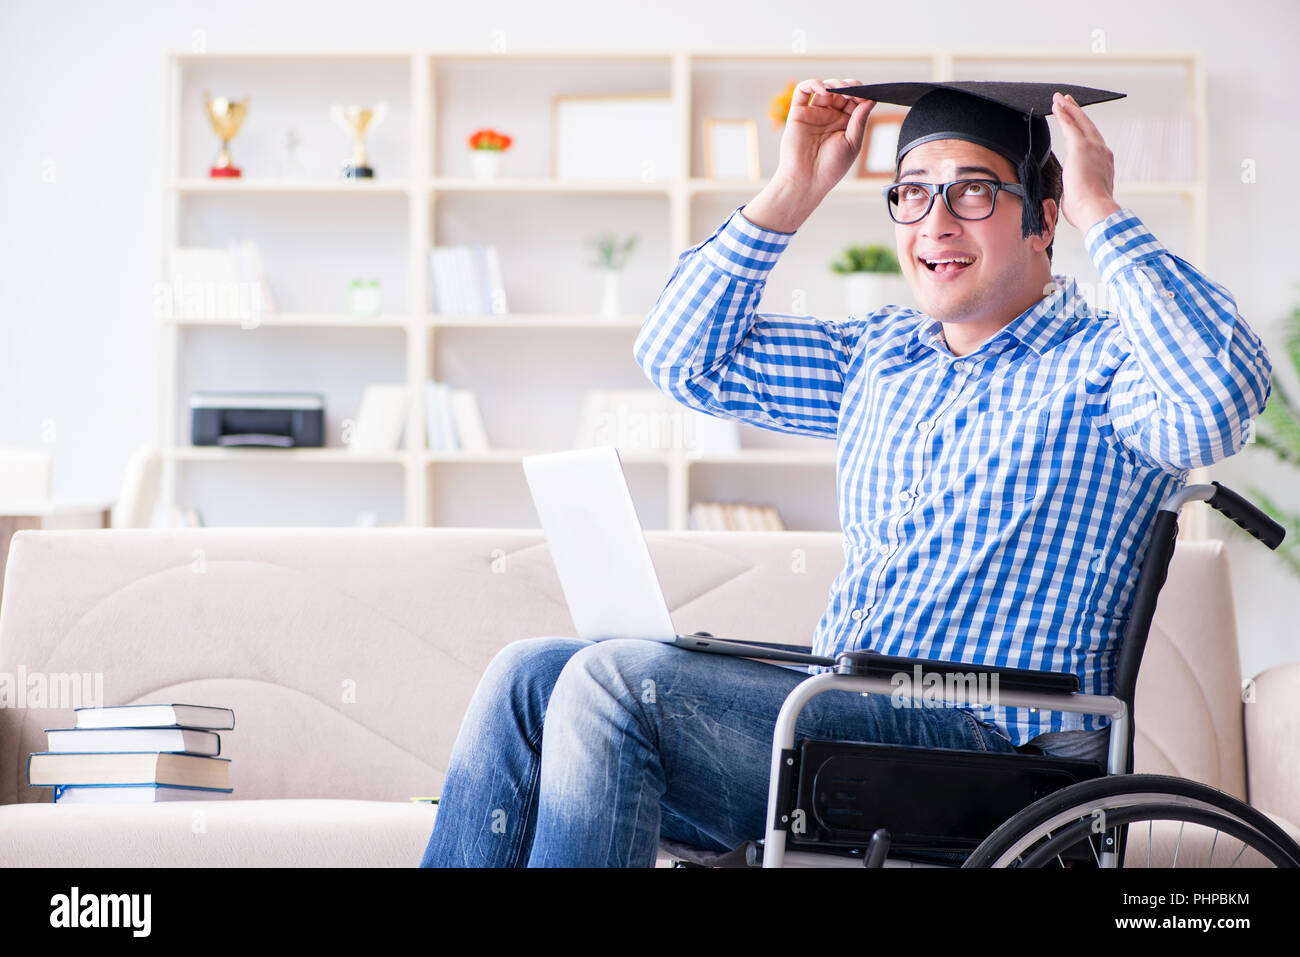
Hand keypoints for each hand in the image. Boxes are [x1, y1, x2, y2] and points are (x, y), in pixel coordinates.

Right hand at [774, 78, 875, 197]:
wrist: (807, 180)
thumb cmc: (831, 167)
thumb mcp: (853, 143)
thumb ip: (860, 120)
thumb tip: (870, 99)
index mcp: (845, 124)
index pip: (855, 100)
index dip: (861, 94)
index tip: (866, 95)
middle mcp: (829, 117)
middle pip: (840, 91)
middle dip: (848, 87)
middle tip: (852, 92)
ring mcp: (814, 113)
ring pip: (824, 88)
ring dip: (833, 83)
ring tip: (838, 89)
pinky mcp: (798, 112)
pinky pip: (803, 91)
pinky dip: (813, 84)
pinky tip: (823, 89)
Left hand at [1051, 91, 1121, 230]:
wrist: (1095, 209)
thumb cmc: (1088, 210)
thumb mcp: (1082, 198)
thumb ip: (1076, 192)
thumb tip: (1071, 197)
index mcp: (1103, 164)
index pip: (1092, 142)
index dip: (1084, 131)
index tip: (1078, 123)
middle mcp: (1102, 151)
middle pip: (1088, 126)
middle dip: (1077, 113)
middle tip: (1069, 101)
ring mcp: (1093, 147)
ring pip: (1079, 122)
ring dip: (1069, 109)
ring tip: (1060, 99)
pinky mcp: (1081, 147)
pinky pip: (1070, 125)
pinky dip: (1064, 113)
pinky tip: (1057, 105)